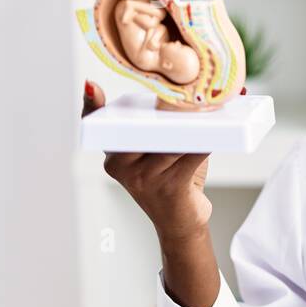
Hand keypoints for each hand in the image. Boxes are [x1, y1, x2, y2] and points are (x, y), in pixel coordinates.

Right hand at [82, 80, 213, 241]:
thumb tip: (201, 90)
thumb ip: (166, 122)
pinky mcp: (169, 188)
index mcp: (115, 153)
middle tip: (183, 93)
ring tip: (207, 109)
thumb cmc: (173, 178)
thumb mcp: (160, 149)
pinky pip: (188, 159)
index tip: (91, 85)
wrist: (181, 220)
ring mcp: (144, 177)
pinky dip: (204, 145)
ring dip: (190, 126)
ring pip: (168, 141)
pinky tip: (214, 137)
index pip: (98, 125)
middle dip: (164, 110)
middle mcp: (122, 165)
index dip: (92, 104)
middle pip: (140, 128)